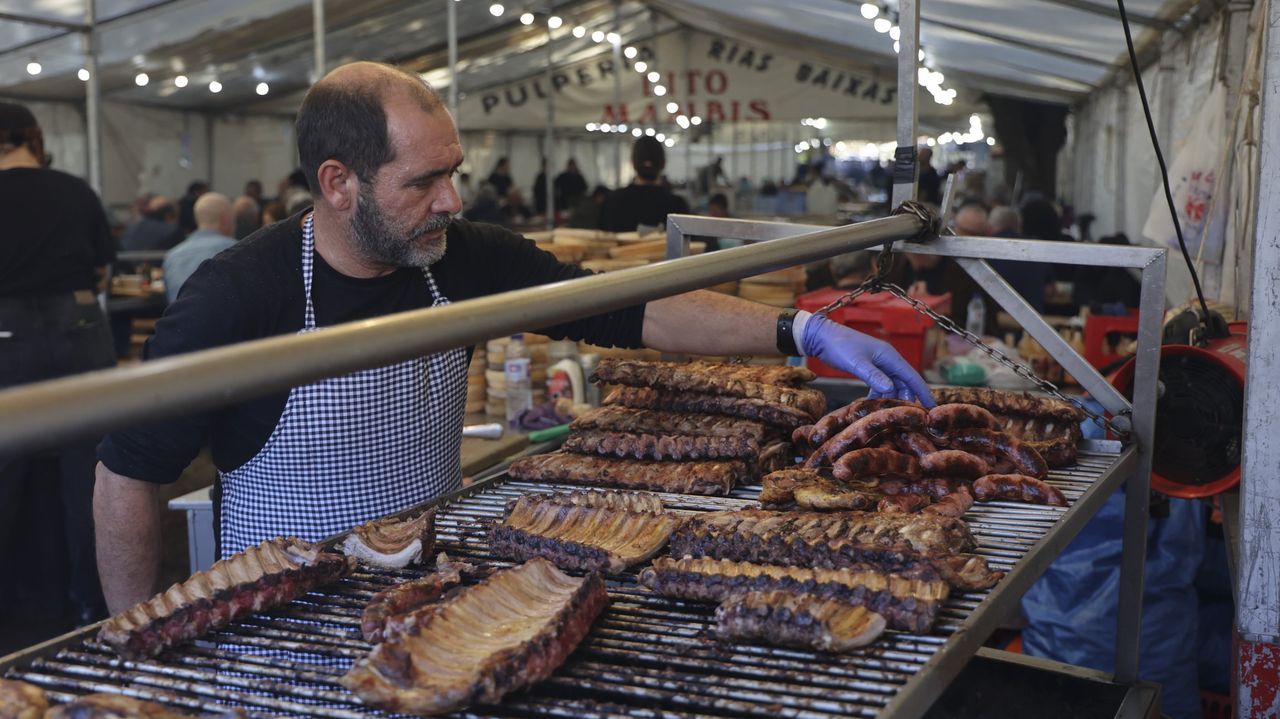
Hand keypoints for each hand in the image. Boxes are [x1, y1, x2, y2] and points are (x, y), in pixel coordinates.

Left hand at [800, 314, 934, 405]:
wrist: (822, 337)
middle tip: (908, 418)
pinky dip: (879, 394)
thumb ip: (873, 375)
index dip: (923, 392)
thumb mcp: (857, 362)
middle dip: (906, 399)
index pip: (912, 376)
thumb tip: (890, 389)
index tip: (932, 407)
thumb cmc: (839, 346)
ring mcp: (879, 363)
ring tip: (887, 414)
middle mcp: (888, 360)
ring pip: (892, 385)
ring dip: (891, 398)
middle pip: (904, 383)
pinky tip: (873, 404)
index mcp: (889, 356)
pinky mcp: (870, 368)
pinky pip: (881, 384)